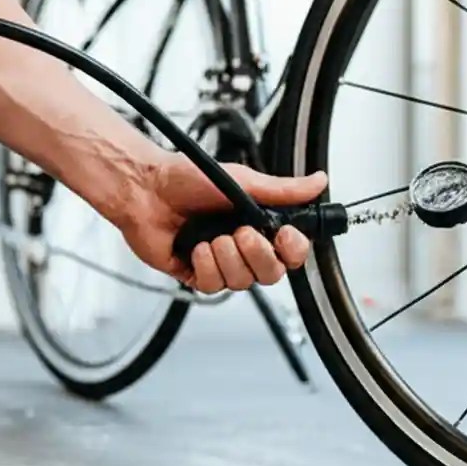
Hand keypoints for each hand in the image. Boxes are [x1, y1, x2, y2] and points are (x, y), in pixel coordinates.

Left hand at [123, 154, 328, 292]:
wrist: (147, 189)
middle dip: (258, 255)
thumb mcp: (243, 181)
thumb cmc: (188, 179)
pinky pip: (213, 286)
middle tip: (241, 233)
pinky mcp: (196, 274)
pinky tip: (196, 248)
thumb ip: (283, 190)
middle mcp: (243, 246)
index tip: (284, 236)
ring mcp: (220, 263)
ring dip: (228, 258)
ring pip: (242, 282)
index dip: (293, 251)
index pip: (292, 253)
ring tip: (212, 237)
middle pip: (272, 274)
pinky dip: (206, 265)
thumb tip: (319, 182)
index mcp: (259, 224)